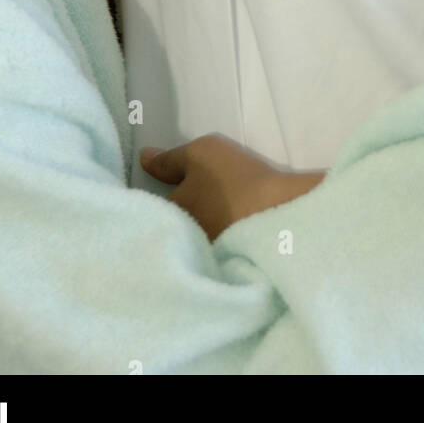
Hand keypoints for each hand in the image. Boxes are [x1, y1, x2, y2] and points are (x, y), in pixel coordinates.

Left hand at [139, 134, 325, 240]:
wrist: (280, 212)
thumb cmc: (235, 179)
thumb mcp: (201, 153)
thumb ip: (169, 158)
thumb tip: (143, 159)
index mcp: (169, 214)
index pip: (150, 208)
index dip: (155, 201)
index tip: (164, 194)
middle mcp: (179, 242)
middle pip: (168, 229)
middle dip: (171, 222)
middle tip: (186, 207)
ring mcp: (202, 257)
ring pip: (188, 243)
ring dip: (192, 234)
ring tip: (209, 219)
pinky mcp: (224, 268)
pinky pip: (209, 256)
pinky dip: (212, 247)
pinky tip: (224, 237)